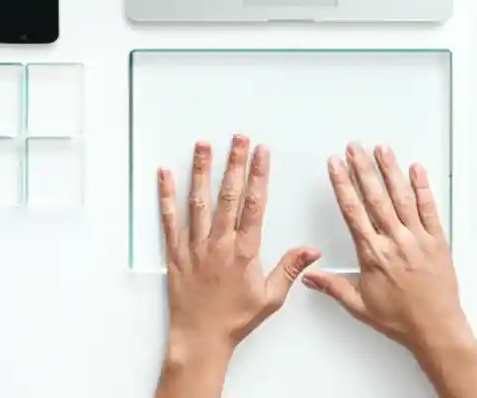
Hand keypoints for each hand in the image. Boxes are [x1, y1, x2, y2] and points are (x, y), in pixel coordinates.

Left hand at [155, 136, 320, 397]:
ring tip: (203, 145)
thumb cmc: (234, 320)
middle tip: (238, 137)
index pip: (254, 204)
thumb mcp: (270, 297)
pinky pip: (169, 220)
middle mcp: (219, 244)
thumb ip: (290, 268)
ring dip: (201, 170)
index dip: (258, 175)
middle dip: (234, 163)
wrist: (200, 339)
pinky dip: (166, 196)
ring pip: (199, 201)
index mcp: (244, 251)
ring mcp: (195, 246)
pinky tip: (165, 175)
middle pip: (228, 195)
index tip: (261, 153)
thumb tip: (312, 250)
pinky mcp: (175, 253)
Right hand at [301, 142, 472, 357]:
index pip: (353, 211)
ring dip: (390, 170)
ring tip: (381, 149)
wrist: (436, 329)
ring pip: (401, 197)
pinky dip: (423, 187)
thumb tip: (309, 276)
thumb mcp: (359, 305)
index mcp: (373, 254)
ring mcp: (418, 239)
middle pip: (375, 197)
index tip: (335, 165)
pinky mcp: (438, 241)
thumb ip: (332, 286)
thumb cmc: (400, 320)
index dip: (342, 184)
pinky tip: (416, 169)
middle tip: (354, 147)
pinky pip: (429, 208)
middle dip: (362, 168)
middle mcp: (395, 242)